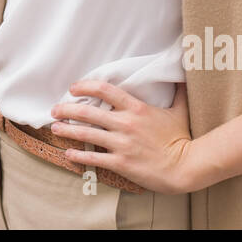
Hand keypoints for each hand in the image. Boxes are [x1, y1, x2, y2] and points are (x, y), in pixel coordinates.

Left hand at [48, 80, 194, 193]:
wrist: (186, 166)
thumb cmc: (182, 138)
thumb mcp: (180, 110)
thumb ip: (177, 92)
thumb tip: (181, 75)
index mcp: (137, 108)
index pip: (105, 90)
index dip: (85, 86)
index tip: (73, 88)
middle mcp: (125, 124)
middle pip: (88, 112)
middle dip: (67, 109)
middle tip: (55, 109)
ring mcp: (122, 144)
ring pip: (86, 134)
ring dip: (67, 130)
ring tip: (55, 128)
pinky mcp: (121, 163)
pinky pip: (94, 158)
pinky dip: (78, 155)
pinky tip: (68, 153)